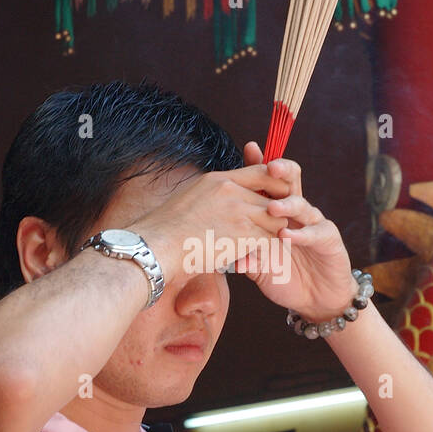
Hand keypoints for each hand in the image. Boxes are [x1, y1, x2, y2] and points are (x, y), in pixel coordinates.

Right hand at [128, 162, 291, 282]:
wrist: (155, 247)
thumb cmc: (163, 232)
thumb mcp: (189, 199)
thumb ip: (211, 196)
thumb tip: (215, 204)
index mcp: (218, 179)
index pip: (261, 172)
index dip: (273, 187)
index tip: (274, 202)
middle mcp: (231, 190)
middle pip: (274, 197)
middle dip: (276, 216)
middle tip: (273, 231)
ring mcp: (239, 210)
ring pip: (277, 220)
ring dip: (272, 235)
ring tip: (261, 248)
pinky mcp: (244, 233)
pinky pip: (270, 240)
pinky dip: (265, 252)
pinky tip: (253, 260)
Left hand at [240, 142, 356, 321]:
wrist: (316, 298)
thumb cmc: (285, 277)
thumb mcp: (259, 266)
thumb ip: (244, 256)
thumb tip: (223, 256)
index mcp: (278, 212)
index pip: (269, 183)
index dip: (261, 165)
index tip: (249, 149)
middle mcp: (296, 212)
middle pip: (291, 182)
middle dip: (281, 171)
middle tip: (269, 166)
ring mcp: (314, 224)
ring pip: (302, 206)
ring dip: (287, 205)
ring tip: (273, 207)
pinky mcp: (329, 240)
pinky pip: (316, 233)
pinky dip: (301, 234)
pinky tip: (288, 235)